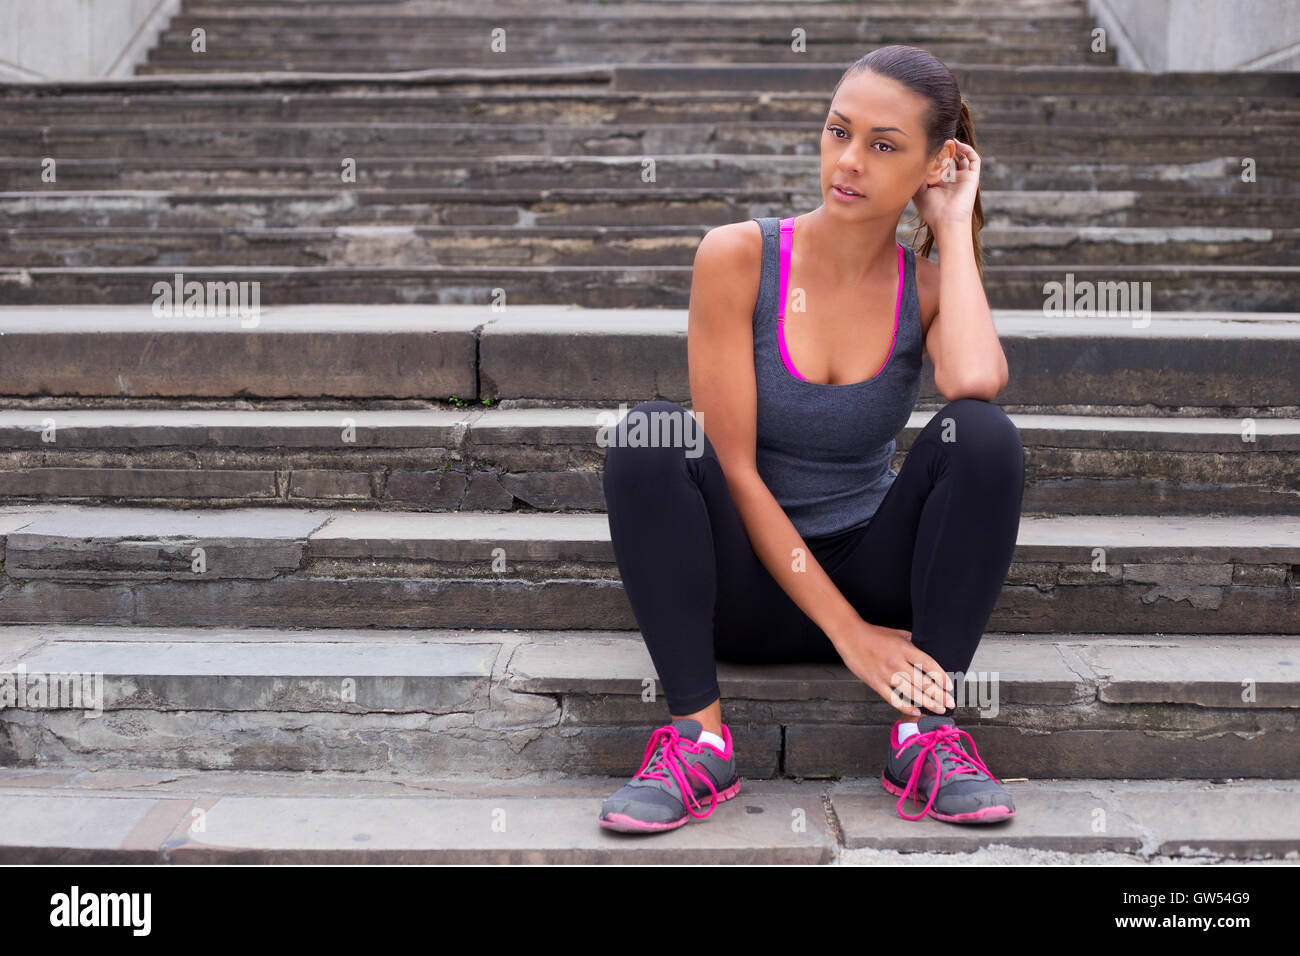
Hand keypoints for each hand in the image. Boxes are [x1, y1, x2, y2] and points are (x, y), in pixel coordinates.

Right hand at [832, 618, 954, 717]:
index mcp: (905, 649)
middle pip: (923, 683)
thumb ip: (914, 644)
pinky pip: (894, 699)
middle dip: (940, 695)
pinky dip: (907, 707)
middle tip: (950, 703)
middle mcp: (897, 662)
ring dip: (928, 703)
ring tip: (940, 710)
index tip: (950, 687)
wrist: (851, 636)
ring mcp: (886, 674)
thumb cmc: (875, 635)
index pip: (929, 665)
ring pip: (911, 693)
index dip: (942, 677)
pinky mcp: (876, 683)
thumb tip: (930, 654)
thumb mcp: (899, 634)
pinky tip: (917, 711)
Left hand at [912, 139, 978, 229]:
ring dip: (956, 147)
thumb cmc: (932, 210)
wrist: (947, 221)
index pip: (939, 164)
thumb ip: (918, 176)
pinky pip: (974, 159)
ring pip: (963, 156)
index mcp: (941, 183)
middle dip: (945, 149)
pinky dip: (968, 149)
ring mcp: (963, 178)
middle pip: (951, 158)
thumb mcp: (919, 191)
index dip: (935, 154)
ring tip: (947, 140)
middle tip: (937, 140)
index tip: (926, 145)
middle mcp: (953, 179)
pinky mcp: (973, 177)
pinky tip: (957, 144)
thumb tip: (914, 161)